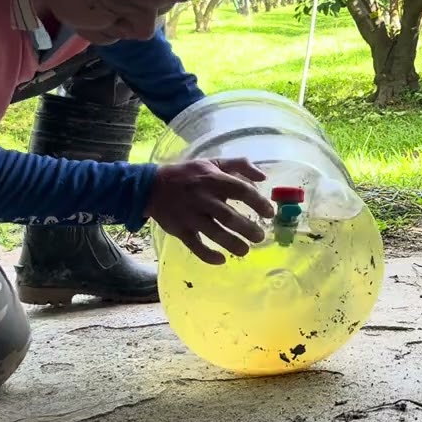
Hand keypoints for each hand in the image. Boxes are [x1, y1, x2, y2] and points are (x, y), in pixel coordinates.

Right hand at [146, 158, 275, 264]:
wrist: (152, 186)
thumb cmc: (189, 175)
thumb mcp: (213, 162)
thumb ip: (240, 165)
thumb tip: (264, 177)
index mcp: (213, 179)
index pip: (241, 190)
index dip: (258, 202)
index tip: (270, 213)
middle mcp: (203, 198)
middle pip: (229, 216)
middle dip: (247, 228)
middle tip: (260, 236)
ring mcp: (190, 215)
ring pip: (214, 233)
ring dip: (232, 243)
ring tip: (245, 250)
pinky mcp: (179, 230)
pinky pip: (195, 246)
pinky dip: (208, 255)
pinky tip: (221, 260)